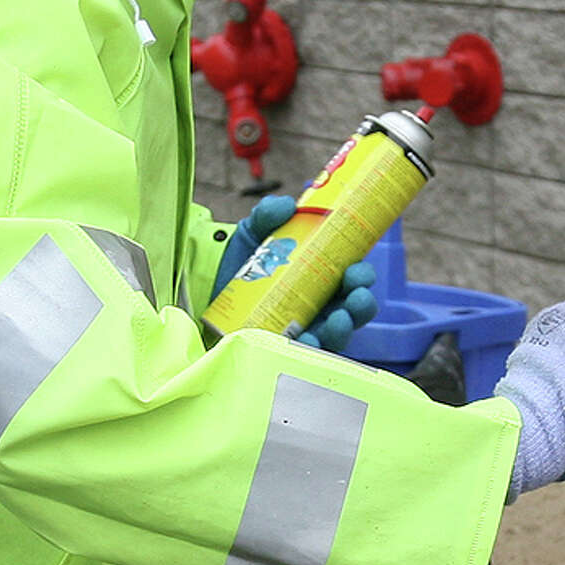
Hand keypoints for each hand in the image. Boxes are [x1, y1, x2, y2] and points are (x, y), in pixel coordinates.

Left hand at [212, 197, 379, 354]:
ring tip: (340, 318)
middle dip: (361, 303)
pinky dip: (311, 351)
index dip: (361, 276)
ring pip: (335, 336)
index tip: (358, 269)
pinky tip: (311, 342)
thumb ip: (266, 215)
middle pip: (351, 310)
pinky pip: (304, 357)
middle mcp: (318, 309)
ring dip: (343, 328)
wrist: (203, 296)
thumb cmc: (236, 268)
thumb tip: (286, 206)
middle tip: (356, 293)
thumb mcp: (251, 234)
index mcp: (320, 280)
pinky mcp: (283, 354)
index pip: (351, 279)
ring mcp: (304, 333)